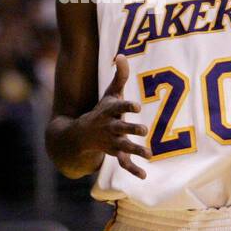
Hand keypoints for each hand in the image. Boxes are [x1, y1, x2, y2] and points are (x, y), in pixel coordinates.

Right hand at [78, 54, 149, 178]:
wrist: (81, 135)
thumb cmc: (102, 110)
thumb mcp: (109, 93)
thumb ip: (119, 76)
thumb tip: (121, 55)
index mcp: (110, 111)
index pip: (119, 107)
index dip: (127, 106)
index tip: (137, 107)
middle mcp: (111, 127)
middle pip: (122, 128)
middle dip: (132, 129)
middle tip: (144, 130)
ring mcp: (112, 142)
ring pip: (124, 147)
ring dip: (136, 150)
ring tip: (149, 155)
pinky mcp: (116, 154)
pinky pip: (124, 164)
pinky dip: (133, 170)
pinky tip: (144, 176)